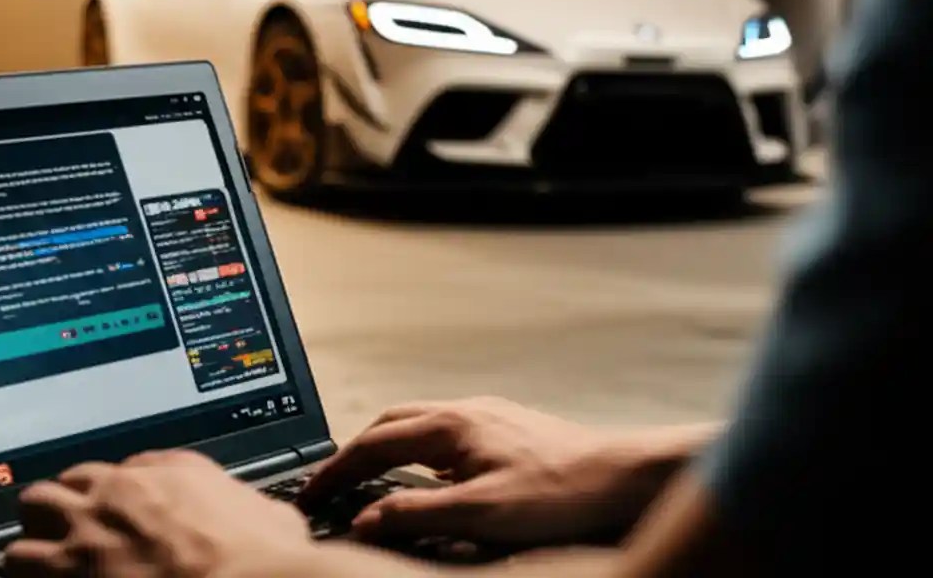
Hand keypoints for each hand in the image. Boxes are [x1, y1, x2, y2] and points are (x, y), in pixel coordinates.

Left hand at [5, 450, 311, 577]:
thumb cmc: (265, 557)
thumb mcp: (266, 513)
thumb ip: (237, 504)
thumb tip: (253, 514)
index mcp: (165, 475)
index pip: (116, 472)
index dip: (112, 496)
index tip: (115, 515)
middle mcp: (116, 495)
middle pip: (59, 485)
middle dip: (58, 510)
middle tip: (68, 538)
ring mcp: (86, 535)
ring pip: (28, 519)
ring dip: (34, 543)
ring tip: (43, 566)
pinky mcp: (65, 572)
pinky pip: (18, 564)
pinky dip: (26, 574)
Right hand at [301, 397, 714, 545]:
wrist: (623, 477)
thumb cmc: (561, 492)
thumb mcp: (481, 513)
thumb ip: (417, 516)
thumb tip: (364, 521)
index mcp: (449, 425)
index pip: (371, 444)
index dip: (334, 471)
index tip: (310, 494)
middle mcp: (464, 411)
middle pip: (389, 423)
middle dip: (354, 452)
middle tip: (331, 483)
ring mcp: (488, 417)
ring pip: (419, 425)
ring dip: (386, 447)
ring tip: (370, 478)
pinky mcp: (507, 429)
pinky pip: (446, 433)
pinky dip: (420, 452)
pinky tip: (431, 478)